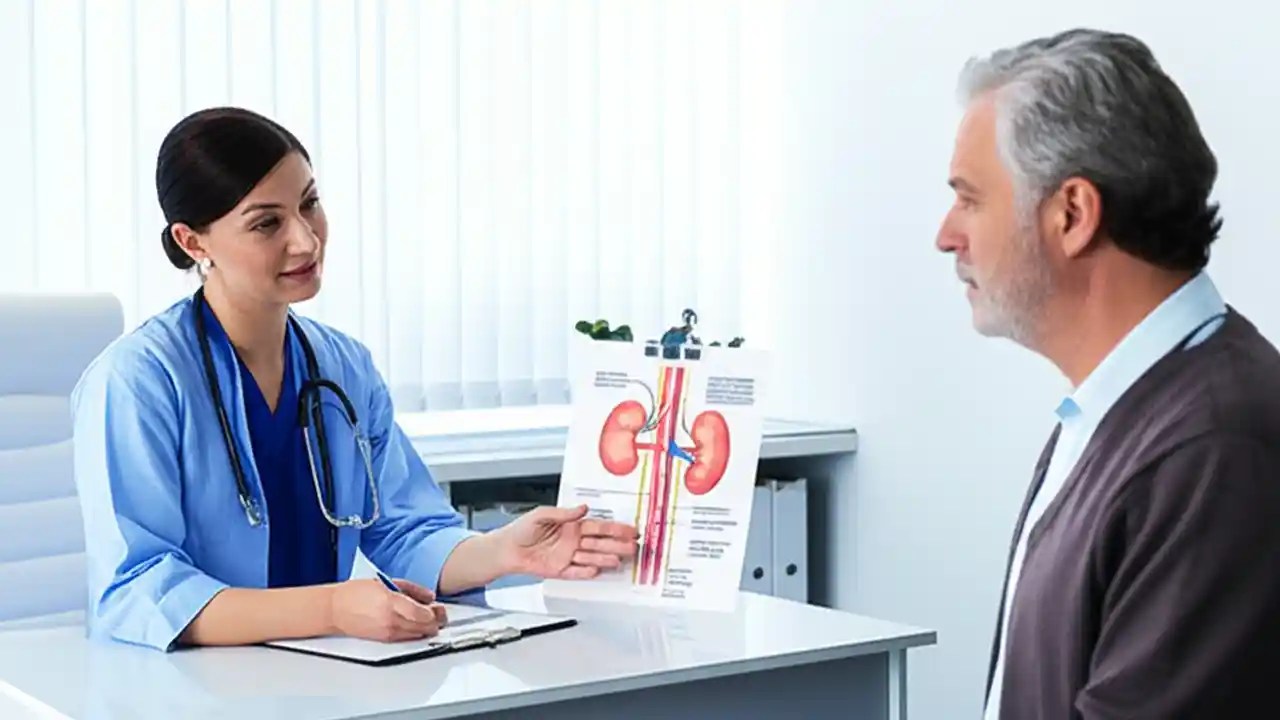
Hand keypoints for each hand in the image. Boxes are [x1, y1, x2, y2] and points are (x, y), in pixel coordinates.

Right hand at [328, 578, 447, 641]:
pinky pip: (408, 639)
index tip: (438, 607)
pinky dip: (416, 632)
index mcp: (391, 603)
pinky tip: (414, 624)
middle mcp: (391, 621)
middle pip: (424, 628)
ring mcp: (388, 633)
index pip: (423, 614)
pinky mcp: (384, 640)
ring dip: (427, 628)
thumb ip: (411, 589)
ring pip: (418, 635)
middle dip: (436, 621)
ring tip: (427, 618)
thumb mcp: (386, 583)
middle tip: (438, 613)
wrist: (335, 610)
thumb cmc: (355, 594)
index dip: (435, 612)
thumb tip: (430, 597)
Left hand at [499, 504, 638, 579]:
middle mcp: (573, 541)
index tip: (629, 530)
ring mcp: (568, 556)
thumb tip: (582, 508)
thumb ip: (563, 513)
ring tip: (621, 559)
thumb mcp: (542, 514)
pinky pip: (576, 571)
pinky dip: (586, 571)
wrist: (506, 549)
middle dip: (617, 544)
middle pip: (600, 543)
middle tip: (633, 546)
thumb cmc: (521, 529)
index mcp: (571, 525)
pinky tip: (597, 570)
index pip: (598, 526)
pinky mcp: (560, 570)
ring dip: (607, 558)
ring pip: (592, 557)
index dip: (615, 528)